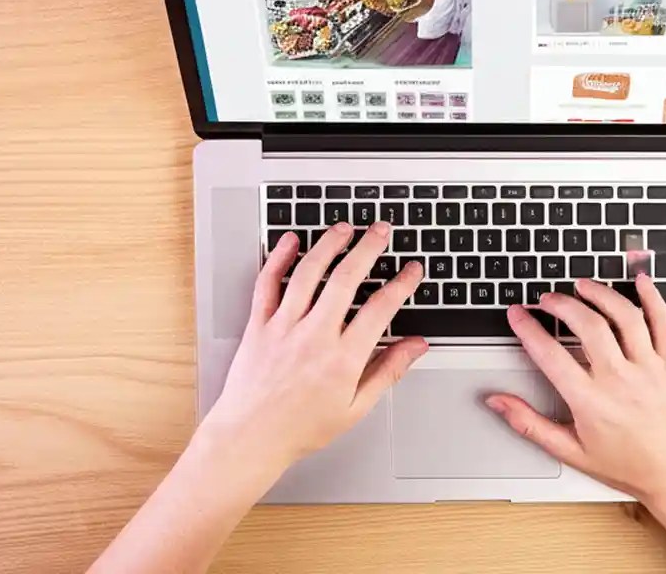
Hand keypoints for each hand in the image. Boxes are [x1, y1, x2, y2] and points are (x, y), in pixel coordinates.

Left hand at [198, 221, 426, 496]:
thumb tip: (415, 347)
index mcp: (342, 358)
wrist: (250, 437)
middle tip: (381, 231)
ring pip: (308, 273)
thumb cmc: (300, 428)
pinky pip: (268, 283)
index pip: (381, 309)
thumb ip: (387, 371)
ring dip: (328, 244)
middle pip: (346, 279)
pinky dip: (278, 258)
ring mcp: (284, 327)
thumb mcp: (355, 408)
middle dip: (368, 248)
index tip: (412, 270)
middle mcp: (314, 336)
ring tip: (344, 227)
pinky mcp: (259, 325)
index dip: (402, 284)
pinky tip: (291, 241)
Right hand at [486, 276, 665, 504]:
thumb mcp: (570, 451)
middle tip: (548, 299)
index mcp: (591, 403)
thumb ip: (530, 423)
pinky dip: (652, 297)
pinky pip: (663, 322)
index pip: (550, 355)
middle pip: (588, 326)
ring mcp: (649, 369)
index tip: (518, 314)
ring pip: (624, 316)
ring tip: (582, 285)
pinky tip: (639, 281)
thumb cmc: (628, 465)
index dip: (528, 329)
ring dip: (601, 294)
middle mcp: (620, 381)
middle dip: (562, 304)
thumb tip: (498, 402)